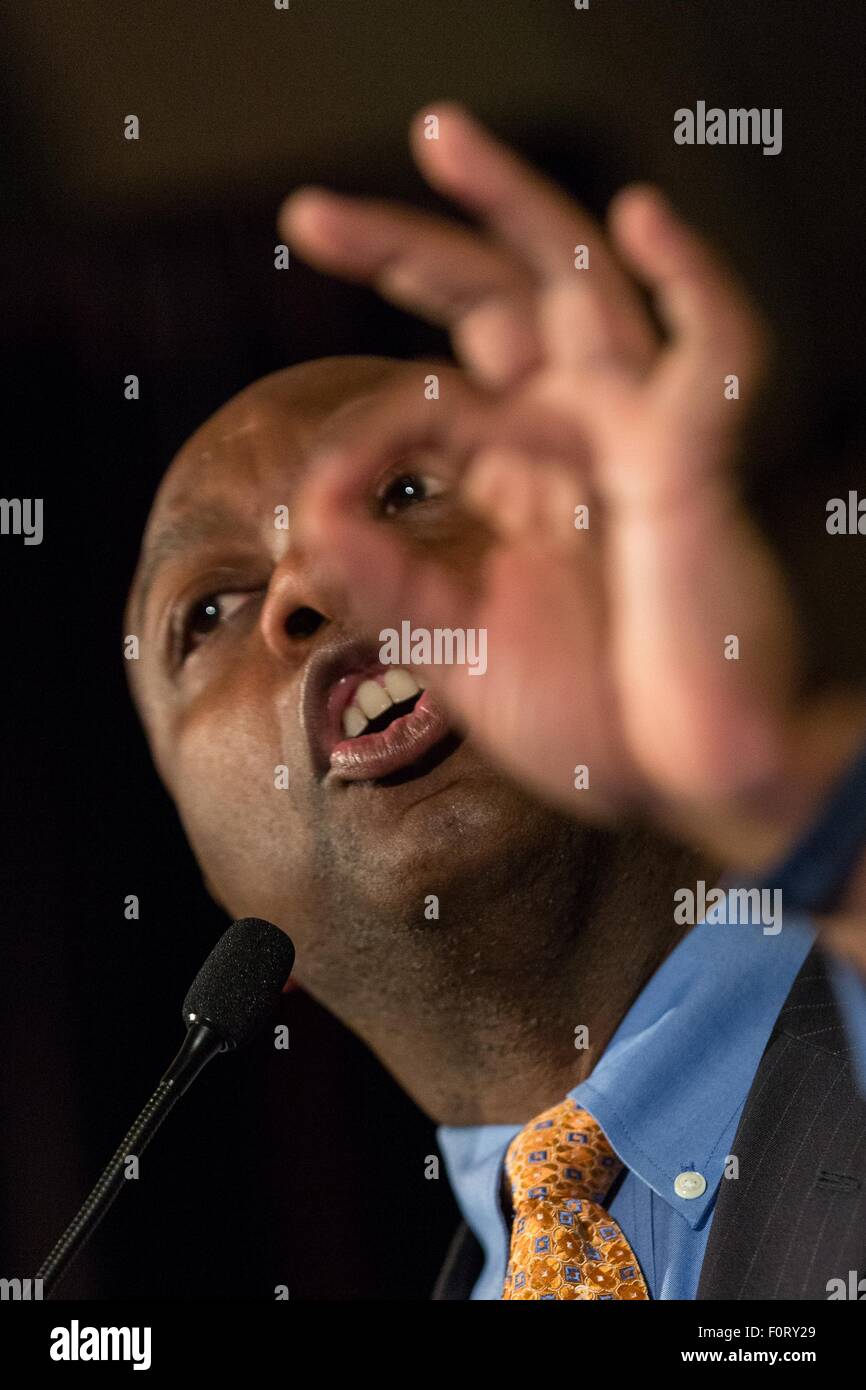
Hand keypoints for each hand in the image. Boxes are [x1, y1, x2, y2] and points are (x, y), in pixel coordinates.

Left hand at [281, 105, 865, 877]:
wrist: (677, 781)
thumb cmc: (588, 717)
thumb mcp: (450, 644)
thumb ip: (379, 576)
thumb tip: (296, 514)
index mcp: (521, 473)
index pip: (430, 390)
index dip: (362, 425)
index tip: (320, 506)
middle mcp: (575, 435)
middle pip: (494, 297)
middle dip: (404, 245)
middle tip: (307, 214)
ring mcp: (637, 438)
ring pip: (585, 282)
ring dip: (517, 203)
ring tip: (440, 137)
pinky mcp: (698, 465)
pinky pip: (714, 351)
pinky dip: (691, 281)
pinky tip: (640, 217)